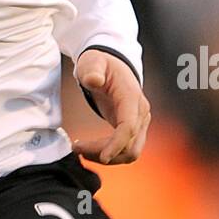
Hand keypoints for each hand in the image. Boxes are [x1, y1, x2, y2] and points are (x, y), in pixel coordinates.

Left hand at [71, 50, 150, 165]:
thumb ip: (92, 70)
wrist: (113, 65)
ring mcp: (139, 123)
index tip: (102, 157)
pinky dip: (109, 154)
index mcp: (132, 97)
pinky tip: (89, 149)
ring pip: (129, 153)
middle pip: (130, 146)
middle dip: (104, 153)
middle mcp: (140, 113)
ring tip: (80, 150)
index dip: (117, 144)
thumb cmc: (101, 63)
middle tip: (77, 148)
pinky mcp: (133, 130)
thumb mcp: (93, 62)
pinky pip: (125, 150)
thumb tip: (94, 80)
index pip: (129, 126)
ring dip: (106, 157)